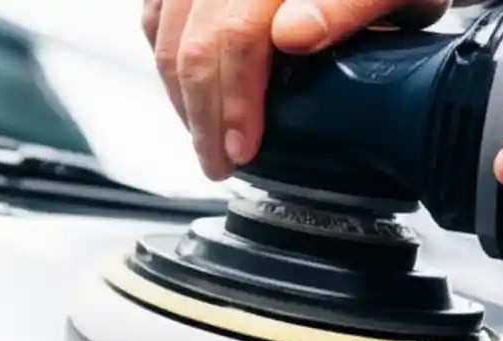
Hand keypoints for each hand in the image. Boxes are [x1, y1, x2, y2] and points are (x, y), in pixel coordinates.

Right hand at [142, 0, 450, 179]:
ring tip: (203, 136)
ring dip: (180, 96)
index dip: (236, 102)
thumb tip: (293, 34)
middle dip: (202, 118)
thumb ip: (345, 8)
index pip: (238, 37)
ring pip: (164, 35)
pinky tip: (184, 89)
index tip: (243, 151)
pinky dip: (164, 54)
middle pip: (194, 45)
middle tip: (219, 164)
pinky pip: (157, 12)